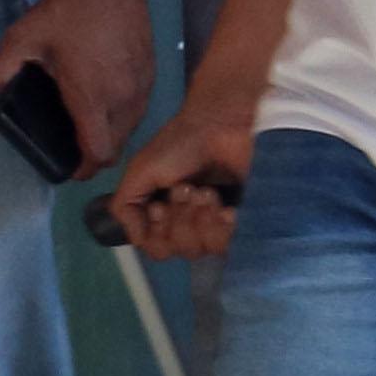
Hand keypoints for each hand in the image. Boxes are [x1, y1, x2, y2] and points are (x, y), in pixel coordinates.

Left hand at [0, 0, 152, 172]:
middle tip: (71, 144)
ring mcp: (142, 87)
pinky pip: (138, 110)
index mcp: (92, 97)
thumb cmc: (65, 13)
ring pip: (130, 130)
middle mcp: (124, 99)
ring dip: (110, 135)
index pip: (98, 154)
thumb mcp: (19, 39)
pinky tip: (103, 97)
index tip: (65, 165)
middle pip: (116, 148)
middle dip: (94, 154)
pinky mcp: (151, 74)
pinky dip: (121, 115)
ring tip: (86, 121)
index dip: (81, 168)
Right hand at [111, 99, 253, 263]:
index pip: (159, 250)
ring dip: (200, 221)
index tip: (159, 205)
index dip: (157, 234)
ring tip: (206, 192)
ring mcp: (223, 224)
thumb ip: (126, 207)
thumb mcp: (140, 172)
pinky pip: (233, 245)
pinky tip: (226, 209)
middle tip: (187, 188)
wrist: (222, 123)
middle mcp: (195, 225)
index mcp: (168, 217)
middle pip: (182, 252)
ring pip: (206, 250)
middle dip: (179, 220)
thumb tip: (136, 239)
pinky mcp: (250, 220)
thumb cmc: (181, 144)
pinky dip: (223, 229)